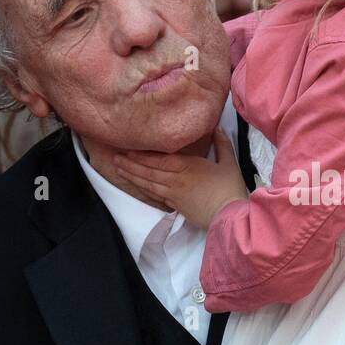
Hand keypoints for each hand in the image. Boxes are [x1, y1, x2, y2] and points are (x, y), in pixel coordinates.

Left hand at [113, 128, 247, 226]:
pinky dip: (143, 190)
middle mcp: (176, 179)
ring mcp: (173, 193)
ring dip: (132, 176)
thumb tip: (217, 128)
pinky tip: (136, 185)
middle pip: (149, 171)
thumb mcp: (229, 163)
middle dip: (130, 164)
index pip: (160, 159)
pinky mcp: (175, 205)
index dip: (143, 155)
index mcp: (188, 166)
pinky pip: (155, 195)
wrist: (228, 216)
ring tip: (118, 169)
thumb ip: (222, 144)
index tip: (129, 149)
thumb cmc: (229, 189)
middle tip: (115, 158)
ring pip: (148, 183)